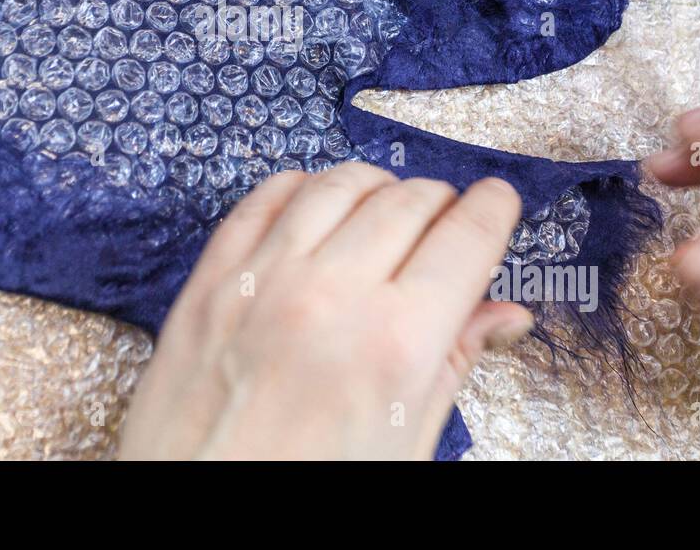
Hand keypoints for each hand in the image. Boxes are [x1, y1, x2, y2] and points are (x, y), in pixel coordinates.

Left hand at [118, 163, 532, 459]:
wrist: (199, 514)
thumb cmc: (304, 492)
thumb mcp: (403, 444)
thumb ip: (452, 364)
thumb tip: (501, 317)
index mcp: (394, 345)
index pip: (466, 238)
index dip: (493, 210)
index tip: (498, 202)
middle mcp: (330, 297)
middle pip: (408, 202)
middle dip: (442, 201)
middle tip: (449, 220)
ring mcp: (263, 281)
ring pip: (337, 185)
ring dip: (375, 186)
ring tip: (388, 208)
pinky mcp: (211, 280)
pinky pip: (262, 199)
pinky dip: (300, 187)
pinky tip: (315, 204)